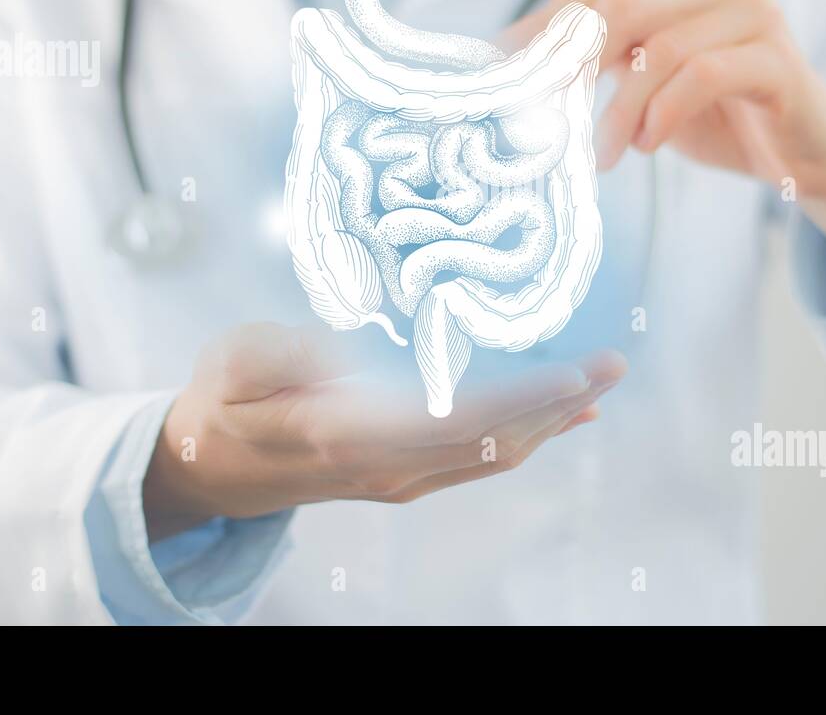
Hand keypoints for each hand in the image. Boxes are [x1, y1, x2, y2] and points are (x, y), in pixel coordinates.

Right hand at [143, 323, 626, 539]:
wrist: (212, 469)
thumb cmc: (223, 399)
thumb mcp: (233, 360)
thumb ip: (285, 353)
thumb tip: (346, 348)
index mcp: (345, 433)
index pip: (451, 419)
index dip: (519, 398)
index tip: (572, 372)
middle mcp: (385, 466)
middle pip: (491, 441)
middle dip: (557, 403)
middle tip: (613, 361)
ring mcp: (399, 478)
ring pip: (494, 455)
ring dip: (552, 420)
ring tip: (602, 379)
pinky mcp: (405, 475)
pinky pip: (480, 459)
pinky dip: (529, 435)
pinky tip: (564, 414)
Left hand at [503, 0, 825, 286]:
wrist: (810, 157)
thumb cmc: (722, 123)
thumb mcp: (648, 94)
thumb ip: (604, 72)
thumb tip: (520, 81)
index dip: (538, 32)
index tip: (493, 74)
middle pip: (618, 8)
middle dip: (569, 66)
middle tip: (538, 119)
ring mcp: (751, 14)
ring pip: (659, 47)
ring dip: (619, 110)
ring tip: (606, 156)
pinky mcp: (778, 58)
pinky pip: (704, 75)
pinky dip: (663, 113)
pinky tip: (648, 144)